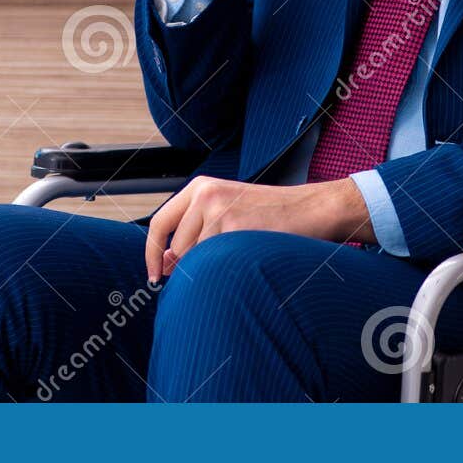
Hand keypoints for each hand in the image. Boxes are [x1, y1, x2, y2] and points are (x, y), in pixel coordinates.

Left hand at [144, 176, 372, 283]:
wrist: (311, 209)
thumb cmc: (271, 214)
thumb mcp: (226, 211)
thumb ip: (194, 230)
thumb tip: (164, 264)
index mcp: (200, 187)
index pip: (159, 223)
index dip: (151, 253)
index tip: (155, 276)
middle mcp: (205, 194)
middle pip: (175, 248)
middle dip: (189, 267)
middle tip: (217, 268)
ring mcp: (220, 209)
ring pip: (195, 258)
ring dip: (213, 267)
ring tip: (241, 255)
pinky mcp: (235, 227)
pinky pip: (216, 262)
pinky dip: (227, 269)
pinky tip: (249, 257)